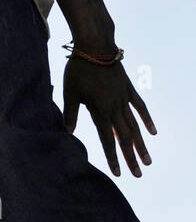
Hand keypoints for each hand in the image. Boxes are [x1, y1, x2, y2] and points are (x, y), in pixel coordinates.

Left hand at [63, 57, 155, 177]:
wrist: (95, 47)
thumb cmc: (78, 69)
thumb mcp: (70, 92)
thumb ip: (70, 113)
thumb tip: (67, 132)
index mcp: (99, 110)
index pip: (107, 139)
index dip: (112, 157)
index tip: (118, 173)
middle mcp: (115, 108)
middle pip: (124, 137)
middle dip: (130, 157)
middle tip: (138, 174)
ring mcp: (124, 99)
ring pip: (135, 126)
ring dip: (141, 144)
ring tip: (148, 161)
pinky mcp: (128, 89)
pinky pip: (140, 107)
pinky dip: (146, 120)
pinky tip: (152, 132)